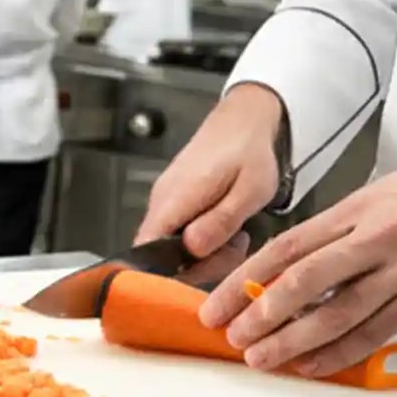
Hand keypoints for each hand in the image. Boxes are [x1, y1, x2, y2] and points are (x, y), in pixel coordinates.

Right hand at [136, 83, 283, 257]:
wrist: (242, 121)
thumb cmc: (249, 153)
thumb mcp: (249, 189)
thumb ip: (220, 220)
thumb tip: (192, 248)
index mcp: (175, 199)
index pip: (146, 249)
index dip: (167, 273)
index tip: (204, 275)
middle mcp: (161, 202)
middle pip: (161, 254)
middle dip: (199, 265)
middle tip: (235, 252)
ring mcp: (165, 202)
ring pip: (173, 246)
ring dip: (206, 254)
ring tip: (238, 238)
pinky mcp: (174, 203)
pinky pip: (180, 234)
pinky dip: (205, 241)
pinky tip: (229, 231)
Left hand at [200, 156, 396, 377]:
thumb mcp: (387, 195)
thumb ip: (343, 226)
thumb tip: (299, 255)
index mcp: (357, 208)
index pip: (288, 244)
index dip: (248, 276)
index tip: (221, 298)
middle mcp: (375, 237)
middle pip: (303, 278)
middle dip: (260, 310)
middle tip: (232, 332)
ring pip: (337, 311)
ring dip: (293, 338)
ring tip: (263, 355)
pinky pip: (376, 329)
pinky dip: (341, 351)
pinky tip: (315, 363)